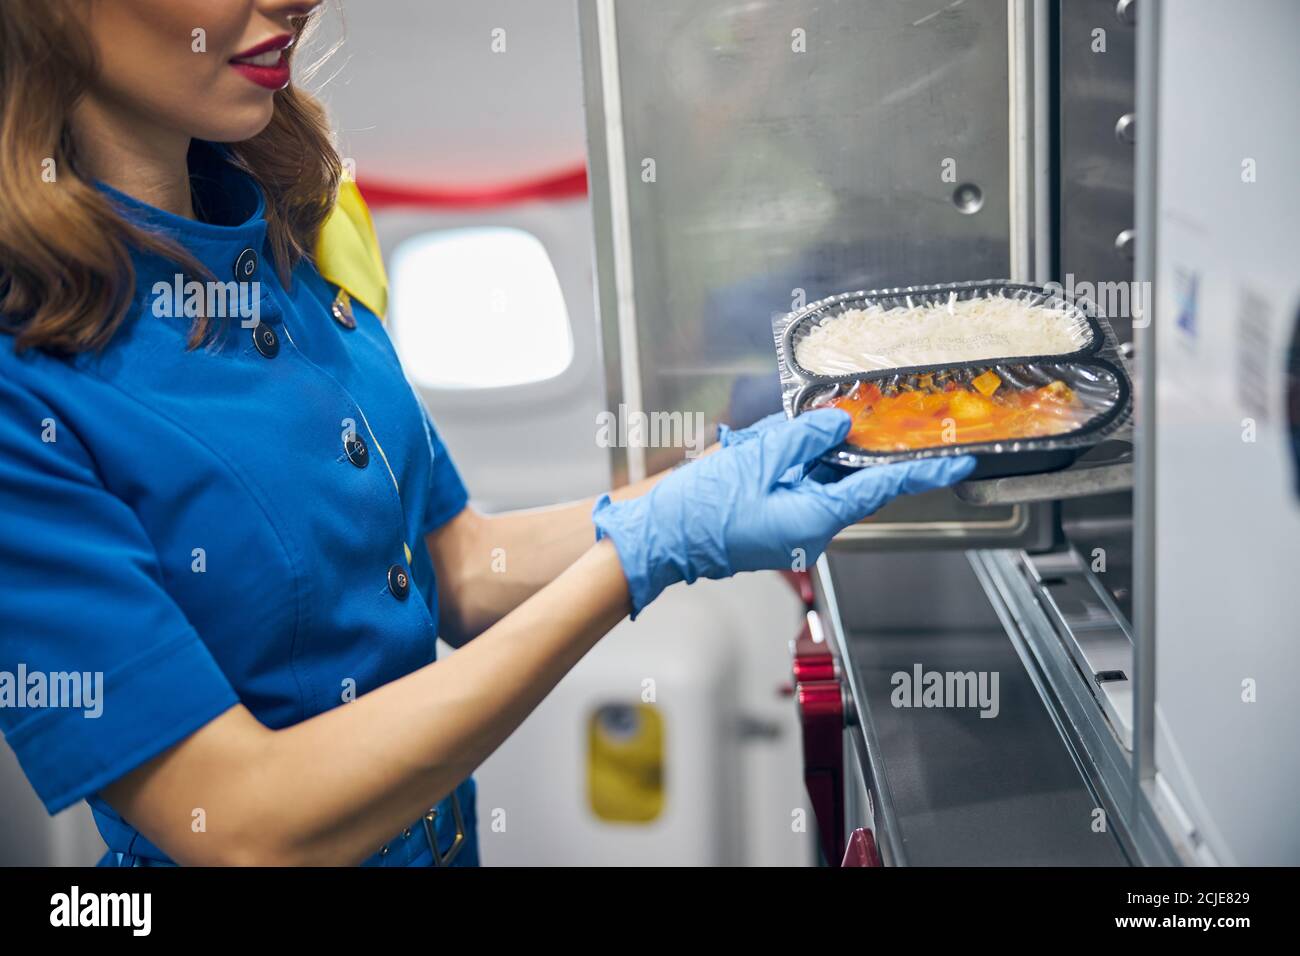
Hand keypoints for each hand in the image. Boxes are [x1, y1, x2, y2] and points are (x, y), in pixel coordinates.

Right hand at [592, 408, 975, 615]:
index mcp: (816, 519)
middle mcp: (811, 529)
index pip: (882, 490)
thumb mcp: (759, 459)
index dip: (923, 473)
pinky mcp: (773, 522)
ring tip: (776, 438)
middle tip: (852, 420)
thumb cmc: (701, 510)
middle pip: (848, 479)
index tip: (958, 462)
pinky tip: (761, 448)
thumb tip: (840, 423)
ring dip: (805, 452)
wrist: (657, 539)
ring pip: (817, 478)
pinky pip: (793, 485)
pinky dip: (786, 462)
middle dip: (843, 447)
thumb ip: (806, 437)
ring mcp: (791, 528)